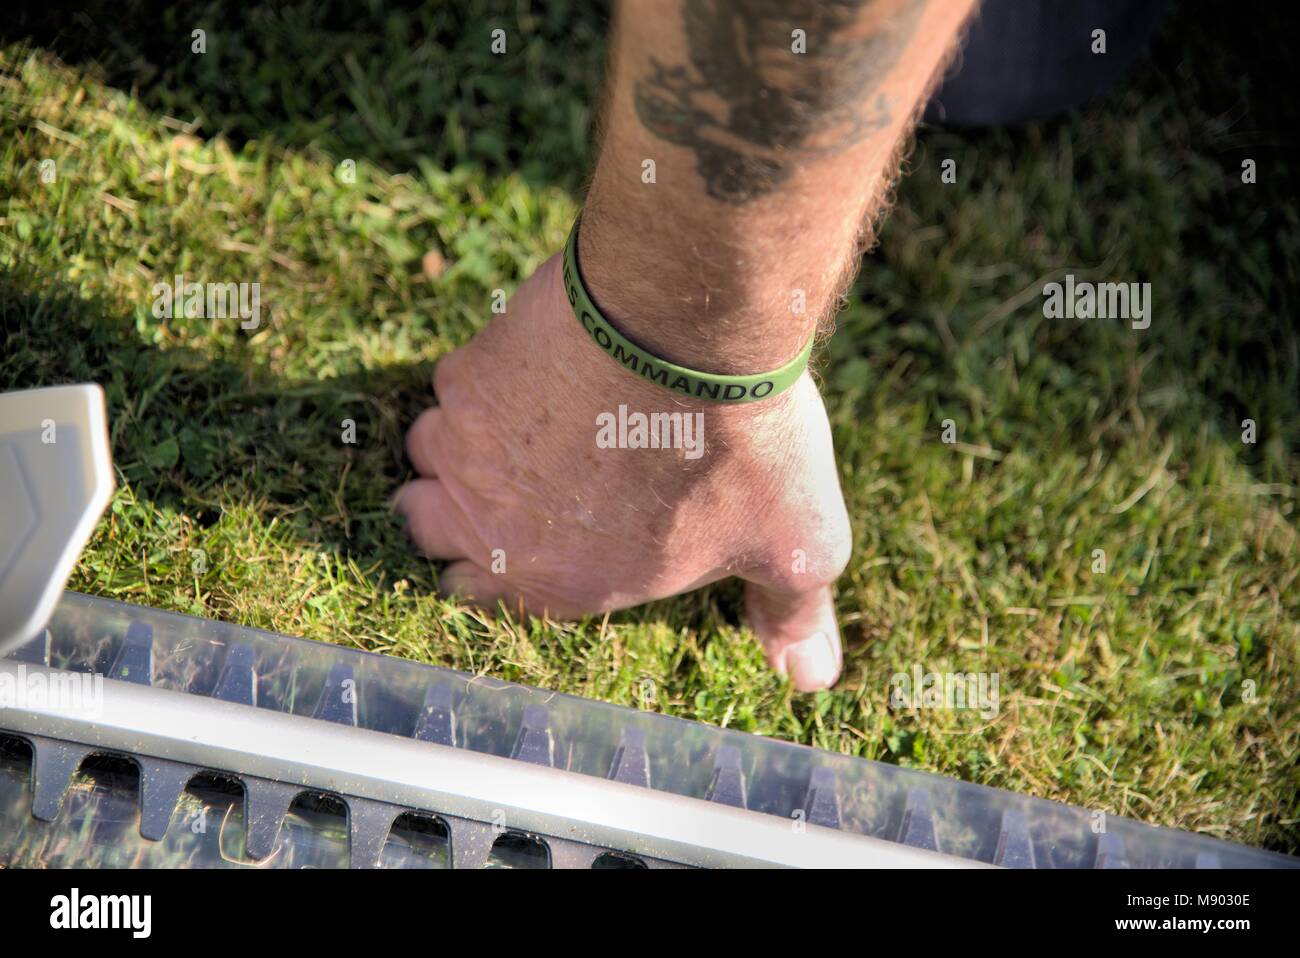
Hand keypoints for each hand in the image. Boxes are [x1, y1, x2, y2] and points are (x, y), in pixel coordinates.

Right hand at [397, 254, 851, 690]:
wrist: (692, 325)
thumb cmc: (742, 445)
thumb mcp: (793, 543)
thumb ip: (790, 616)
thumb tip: (812, 677)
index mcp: (558, 583)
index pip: (477, 600)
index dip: (495, 573)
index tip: (528, 543)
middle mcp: (493, 524)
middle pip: (426, 527)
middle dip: (453, 513)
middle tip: (510, 482)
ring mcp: (469, 444)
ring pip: (427, 455)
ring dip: (459, 447)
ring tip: (520, 425)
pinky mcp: (469, 371)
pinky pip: (449, 386)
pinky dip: (480, 381)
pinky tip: (534, 367)